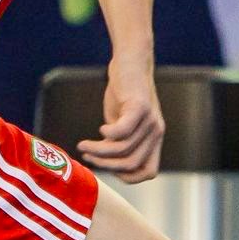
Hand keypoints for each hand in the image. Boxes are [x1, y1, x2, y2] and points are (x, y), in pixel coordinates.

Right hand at [77, 57, 164, 182]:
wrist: (131, 62)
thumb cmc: (123, 93)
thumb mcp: (121, 121)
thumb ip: (116, 141)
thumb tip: (102, 158)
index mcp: (153, 140)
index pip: (148, 172)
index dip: (127, 177)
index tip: (106, 169)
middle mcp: (155, 132)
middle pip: (132, 163)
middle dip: (106, 165)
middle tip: (87, 156)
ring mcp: (150, 120)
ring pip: (123, 149)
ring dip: (98, 151)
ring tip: (83, 145)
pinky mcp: (139, 106)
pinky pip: (122, 131)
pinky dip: (108, 135)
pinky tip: (100, 128)